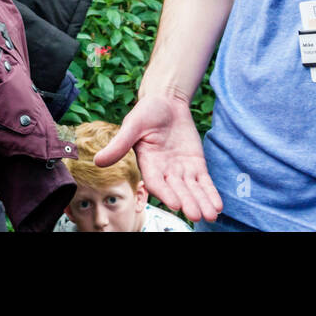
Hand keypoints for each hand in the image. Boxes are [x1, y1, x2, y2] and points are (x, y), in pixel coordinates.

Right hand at [96, 94, 222, 222]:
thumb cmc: (147, 111)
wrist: (167, 100)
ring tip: (211, 216)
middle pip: (177, 190)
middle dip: (187, 202)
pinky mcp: (195, 164)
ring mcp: (181, 169)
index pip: (156, 183)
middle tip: (197, 215)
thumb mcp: (132, 125)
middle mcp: (165, 171)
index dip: (165, 193)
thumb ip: (119, 144)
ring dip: (201, 202)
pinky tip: (218, 205)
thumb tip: (97, 161)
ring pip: (192, 190)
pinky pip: (203, 181)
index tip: (175, 203)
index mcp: (148, 164)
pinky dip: (210, 193)